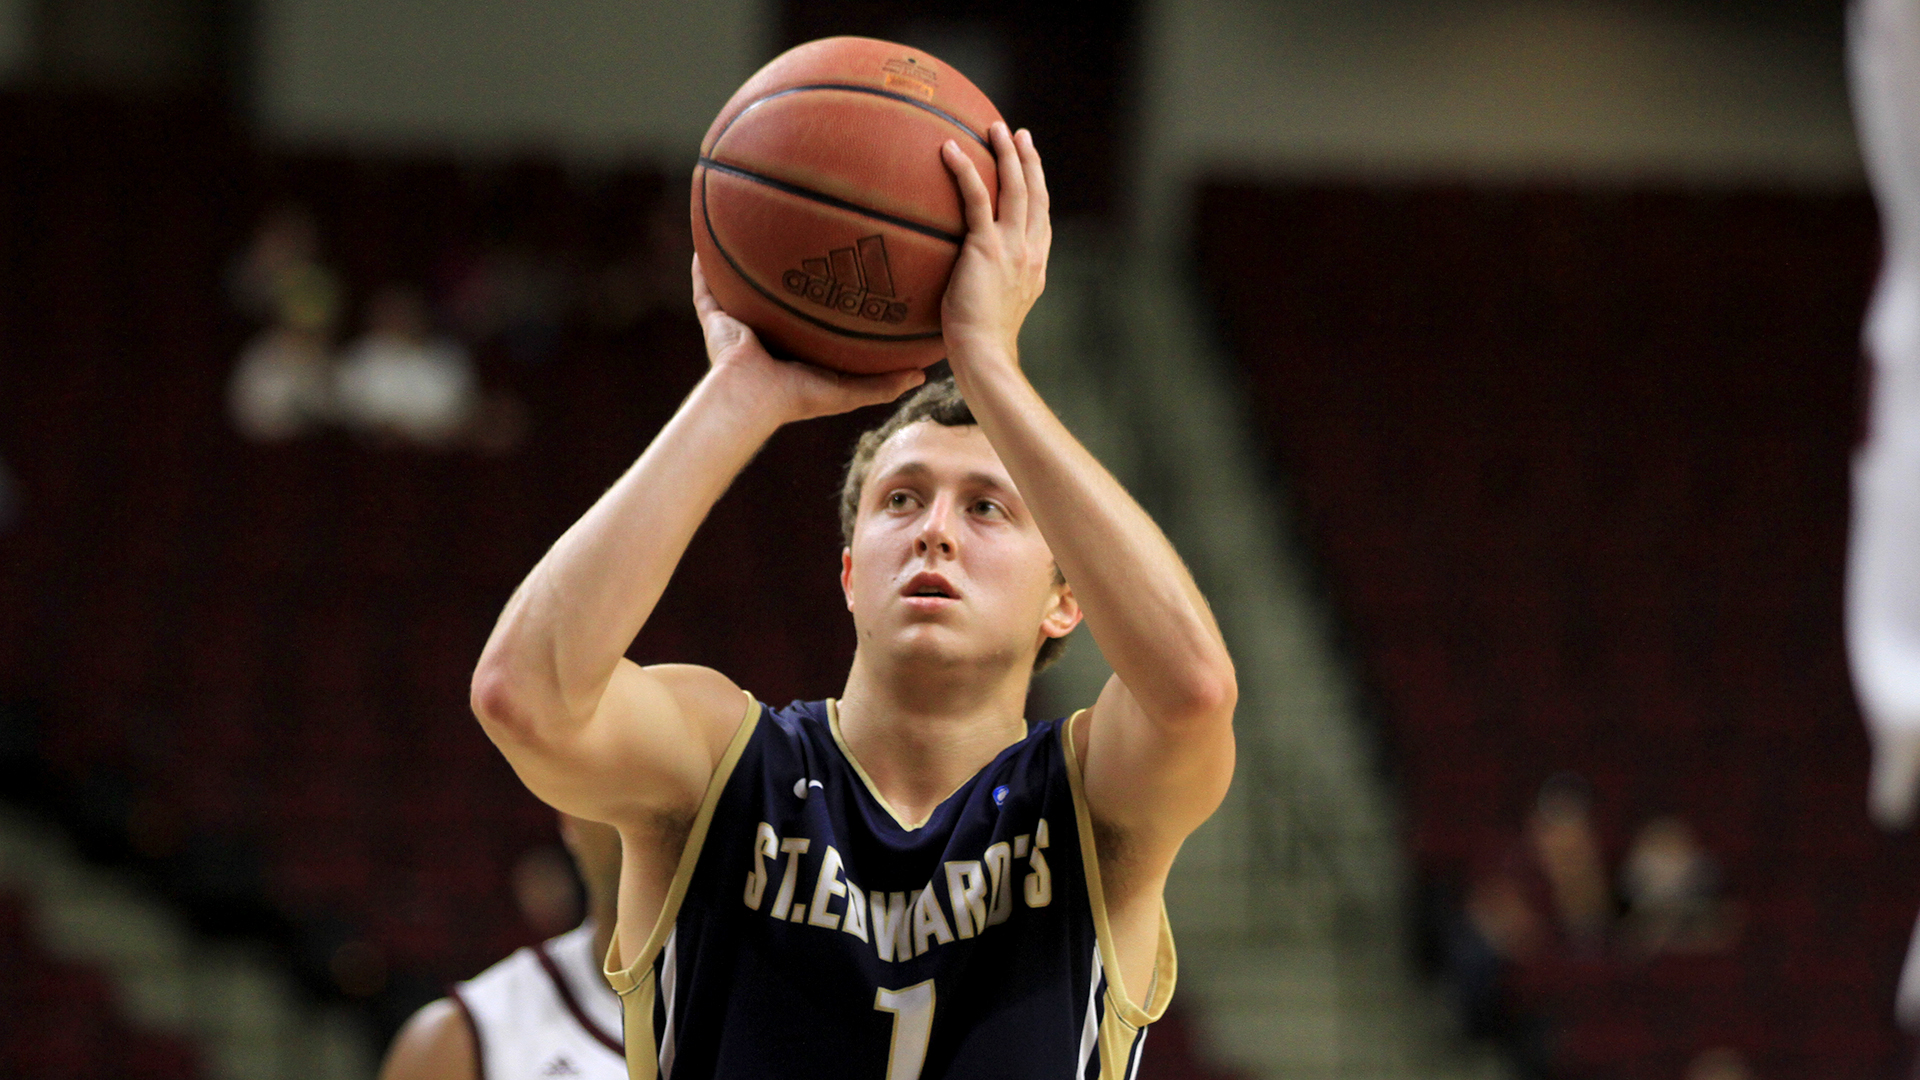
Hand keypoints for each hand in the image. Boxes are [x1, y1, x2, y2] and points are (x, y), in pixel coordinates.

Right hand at [692, 255, 923, 422]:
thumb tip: (923, 373)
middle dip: (790, 265)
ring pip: (741, 282)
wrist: (750, 400)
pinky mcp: (714, 317)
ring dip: (747, 256)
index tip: (846, 264)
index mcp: (796, 344)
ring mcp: (739, 322)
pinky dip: (703, 264)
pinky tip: (708, 233)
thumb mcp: (848, 390)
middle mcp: (767, 330)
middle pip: (779, 290)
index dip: (826, 289)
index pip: (812, 311)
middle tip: (809, 232)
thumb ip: (884, 383)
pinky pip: (705, 285)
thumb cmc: (797, 398)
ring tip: (756, 223)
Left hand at [940, 122, 1049, 368]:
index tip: (1031, 166)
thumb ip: (992, 288)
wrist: (984, 352)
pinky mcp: (987, 246)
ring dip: (1006, 153)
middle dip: (1028, 159)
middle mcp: (1031, 251)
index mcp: (1036, 265)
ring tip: (995, 128)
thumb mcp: (996, 309)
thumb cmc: (982, 342)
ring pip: (1016, 187)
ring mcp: (1013, 247)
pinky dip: (965, 170)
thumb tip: (969, 283)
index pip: (1041, 218)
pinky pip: (977, 198)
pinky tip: (950, 149)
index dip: (1038, 188)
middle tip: (1017, 134)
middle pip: (1036, 194)